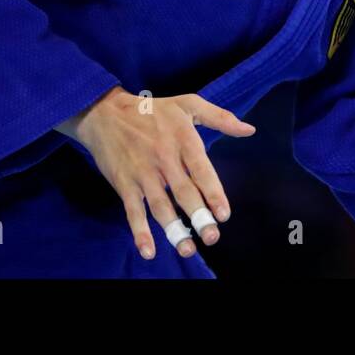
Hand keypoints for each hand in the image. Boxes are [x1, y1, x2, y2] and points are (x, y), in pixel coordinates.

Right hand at [65, 87, 256, 260]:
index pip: (201, 170)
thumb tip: (249, 130)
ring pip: (160, 206)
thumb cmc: (153, 111)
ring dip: (173, 230)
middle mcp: (164, 159)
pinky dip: (140, 232)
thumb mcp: (188, 104)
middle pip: (183, 192)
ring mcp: (142, 173)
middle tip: (212, 237)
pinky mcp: (124, 184)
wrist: (105, 113)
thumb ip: (220, 117)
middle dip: (198, 216)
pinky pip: (133, 211)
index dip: (213, 193)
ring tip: (187, 249)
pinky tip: (149, 250)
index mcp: (183, 140)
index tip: (224, 214)